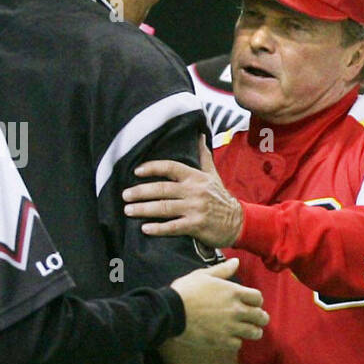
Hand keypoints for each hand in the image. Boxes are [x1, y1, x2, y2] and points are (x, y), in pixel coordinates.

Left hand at [124, 143, 243, 246]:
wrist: (239, 221)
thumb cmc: (221, 198)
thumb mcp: (213, 175)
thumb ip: (203, 156)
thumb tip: (199, 135)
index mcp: (196, 177)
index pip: (170, 167)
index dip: (152, 168)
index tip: (136, 171)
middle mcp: (195, 191)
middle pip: (162, 189)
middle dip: (140, 192)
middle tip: (125, 196)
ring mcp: (195, 209)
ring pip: (164, 208)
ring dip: (144, 209)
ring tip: (129, 210)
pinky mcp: (196, 226)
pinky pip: (173, 227)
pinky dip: (158, 228)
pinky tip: (145, 228)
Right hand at [169, 257, 267, 350]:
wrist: (171, 311)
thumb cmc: (186, 290)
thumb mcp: (204, 274)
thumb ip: (223, 269)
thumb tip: (236, 261)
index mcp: (234, 292)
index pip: (258, 298)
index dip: (257, 301)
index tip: (252, 303)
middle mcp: (236, 310)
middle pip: (261, 316)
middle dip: (261, 318)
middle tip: (257, 319)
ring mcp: (230, 326)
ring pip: (254, 332)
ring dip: (253, 331)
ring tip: (249, 331)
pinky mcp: (222, 341)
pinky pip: (238, 344)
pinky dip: (236, 342)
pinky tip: (231, 338)